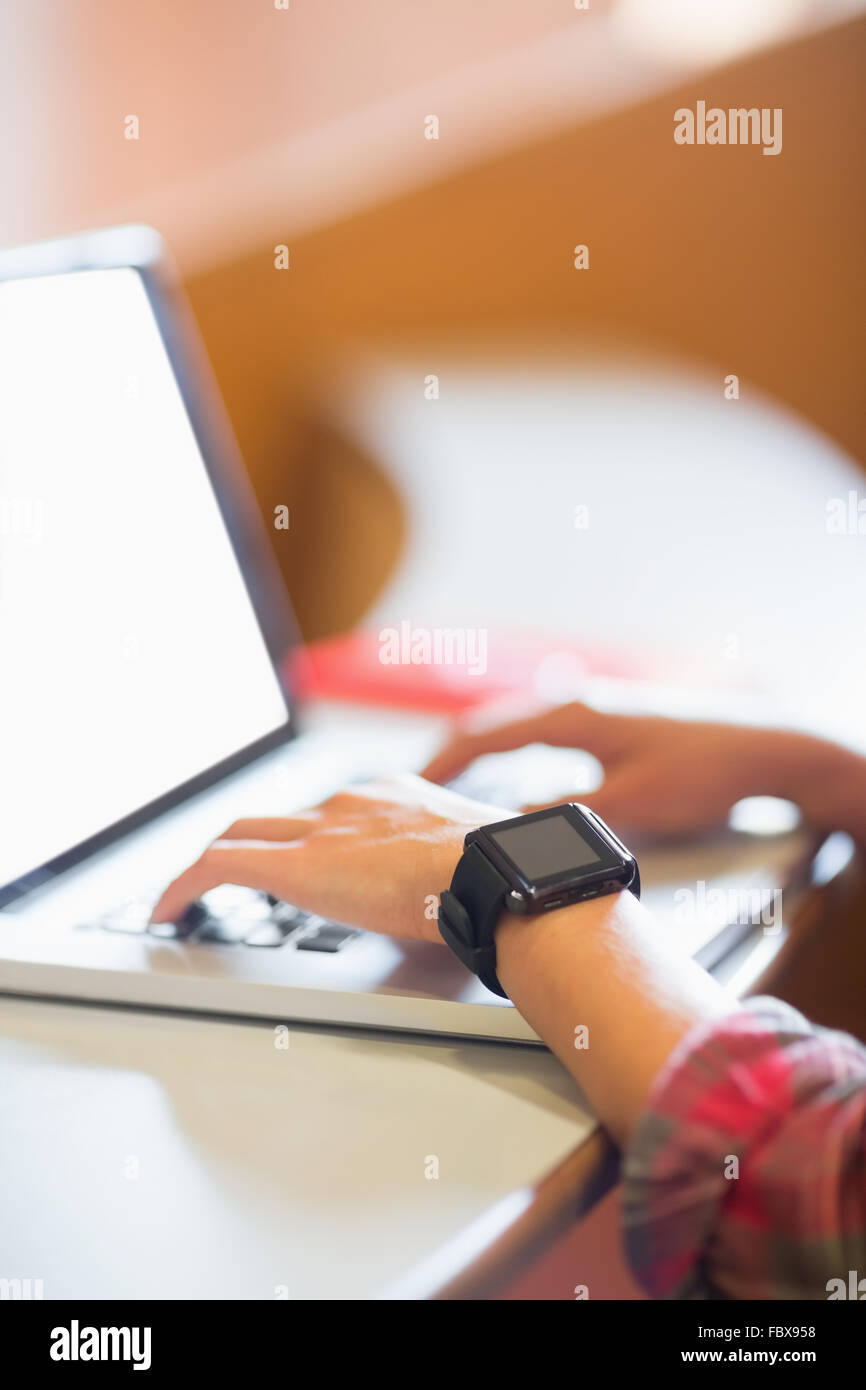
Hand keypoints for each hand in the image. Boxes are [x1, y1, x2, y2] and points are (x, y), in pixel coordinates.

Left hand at [150, 775, 512, 938]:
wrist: (500, 871)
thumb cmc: (502, 878)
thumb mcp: (471, 875)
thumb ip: (450, 885)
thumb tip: (461, 917)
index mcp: (396, 799)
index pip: (332, 812)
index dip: (305, 835)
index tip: (301, 857)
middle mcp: (352, 803)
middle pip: (276, 814)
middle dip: (245, 840)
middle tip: (224, 871)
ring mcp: (322, 829)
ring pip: (241, 831)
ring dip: (210, 863)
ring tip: (186, 897)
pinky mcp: (298, 863)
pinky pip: (220, 863)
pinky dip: (185, 884)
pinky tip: (167, 912)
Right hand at [422, 699, 831, 839]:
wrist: (767, 748)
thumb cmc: (705, 771)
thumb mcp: (630, 802)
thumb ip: (566, 816)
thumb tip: (510, 830)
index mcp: (573, 717)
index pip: (486, 737)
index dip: (444, 763)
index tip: (412, 785)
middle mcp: (579, 705)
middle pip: (495, 726)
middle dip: (453, 755)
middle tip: (417, 784)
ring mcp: (597, 711)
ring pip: (519, 729)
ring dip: (483, 754)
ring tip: (452, 782)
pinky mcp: (614, 725)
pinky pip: (544, 735)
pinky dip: (514, 754)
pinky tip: (515, 776)